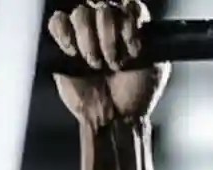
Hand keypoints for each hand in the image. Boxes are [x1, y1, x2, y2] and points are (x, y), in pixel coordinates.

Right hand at [48, 0, 169, 125]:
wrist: (115, 116)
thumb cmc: (136, 94)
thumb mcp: (155, 66)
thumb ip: (150, 39)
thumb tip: (134, 17)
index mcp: (131, 28)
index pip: (129, 5)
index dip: (129, 23)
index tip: (133, 50)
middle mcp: (107, 26)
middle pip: (103, 7)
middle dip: (110, 38)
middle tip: (114, 63)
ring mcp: (84, 33)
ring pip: (80, 12)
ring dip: (90, 41)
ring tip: (96, 64)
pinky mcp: (63, 42)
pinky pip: (57, 21)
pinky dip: (65, 35)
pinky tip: (74, 53)